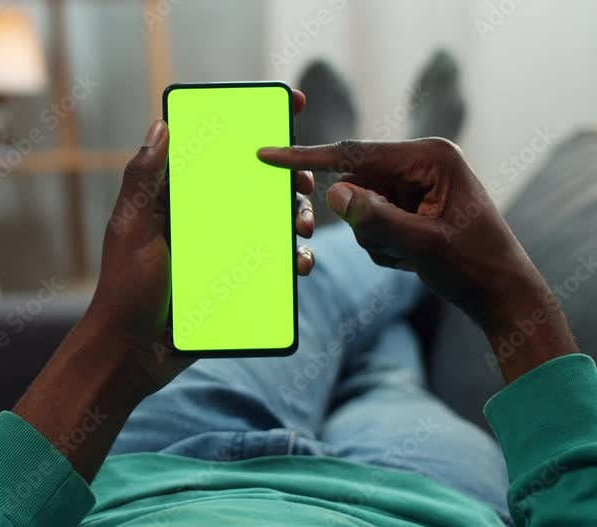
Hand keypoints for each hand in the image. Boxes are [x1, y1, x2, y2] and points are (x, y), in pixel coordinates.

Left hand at [87, 89, 314, 392]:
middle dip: (286, 178)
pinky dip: (291, 261)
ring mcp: (222, 251)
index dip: (250, 127)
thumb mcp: (131, 229)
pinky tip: (300, 264)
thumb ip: (143, 180)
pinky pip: (272, 266)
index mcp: (177, 199)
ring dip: (296, 218)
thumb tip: (162, 126)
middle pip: (254, 185)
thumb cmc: (124, 288)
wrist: (132, 353)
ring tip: (303, 226)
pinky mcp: (235, 283)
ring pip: (271, 223)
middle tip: (303, 182)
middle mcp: (203, 220)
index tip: (288, 106)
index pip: (217, 152)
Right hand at [257, 138, 576, 380]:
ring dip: (374, 238)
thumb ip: (376, 219)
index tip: (269, 154)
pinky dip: (381, 245)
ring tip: (411, 256)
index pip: (355, 154)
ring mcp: (414, 184)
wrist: (503, 295)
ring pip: (359, 206)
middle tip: (396, 247)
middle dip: (365, 222)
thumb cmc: (473, 267)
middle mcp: (421, 163)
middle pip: (356, 183)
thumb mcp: (422, 247)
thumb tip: (335, 193)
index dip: (307, 157)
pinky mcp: (409, 204)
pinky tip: (411, 257)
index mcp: (430, 157)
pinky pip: (369, 221)